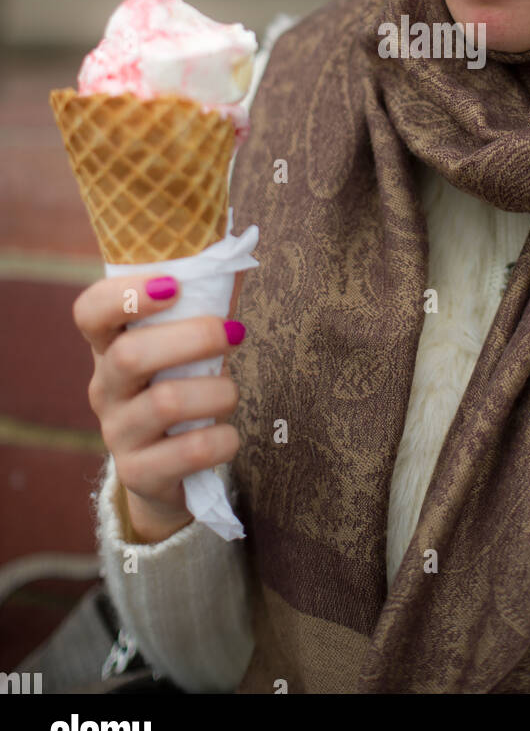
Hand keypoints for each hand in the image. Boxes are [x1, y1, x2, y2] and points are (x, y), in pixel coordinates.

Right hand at [73, 274, 244, 542]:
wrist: (168, 470)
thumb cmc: (183, 385)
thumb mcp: (184, 344)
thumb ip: (204, 301)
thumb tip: (237, 256)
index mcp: (110, 346)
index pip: (90, 311)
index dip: (125, 295)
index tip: (172, 285)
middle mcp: (105, 388)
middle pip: (131, 355)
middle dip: (193, 338)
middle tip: (235, 333)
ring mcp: (117, 433)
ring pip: (166, 403)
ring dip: (217, 392)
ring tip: (230, 392)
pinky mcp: (140, 474)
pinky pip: (191, 451)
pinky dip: (223, 439)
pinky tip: (226, 435)